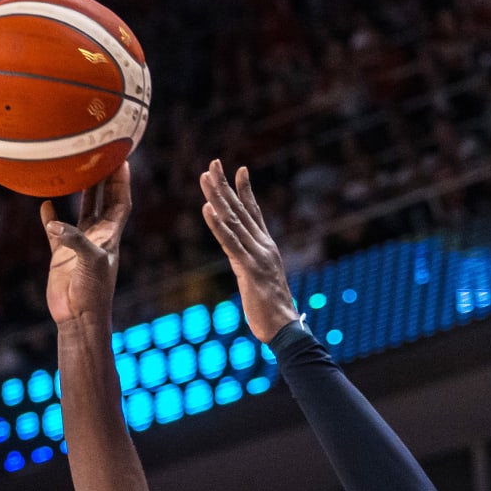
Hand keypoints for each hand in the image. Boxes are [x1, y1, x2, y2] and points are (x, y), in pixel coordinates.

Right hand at [42, 165, 131, 326]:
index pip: (120, 201)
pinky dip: (51, 218)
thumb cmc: (91, 292)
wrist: (78, 317)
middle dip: (104, 178)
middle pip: (103, 200)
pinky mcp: (61, 255)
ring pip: (82, 211)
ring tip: (77, 168)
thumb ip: (73, 240)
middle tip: (100, 153)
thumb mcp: (87, 262)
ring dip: (81, 191)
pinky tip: (45, 204)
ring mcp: (79, 244)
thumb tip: (54, 224)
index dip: (122, 181)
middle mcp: (97, 236)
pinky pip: (56, 231)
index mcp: (110, 235)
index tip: (121, 158)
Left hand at [198, 161, 299, 342]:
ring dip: (218, 198)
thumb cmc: (271, 310)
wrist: (284, 327)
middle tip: (213, 163)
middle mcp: (263, 246)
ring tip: (206, 179)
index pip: (254, 213)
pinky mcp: (250, 269)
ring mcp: (258, 256)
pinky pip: (231, 243)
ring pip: (234, 221)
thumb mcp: (258, 281)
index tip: (239, 169)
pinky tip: (208, 210)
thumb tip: (242, 260)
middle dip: (225, 186)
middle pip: (241, 210)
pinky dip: (218, 225)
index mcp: (266, 248)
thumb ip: (250, 265)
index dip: (246, 191)